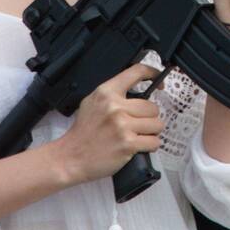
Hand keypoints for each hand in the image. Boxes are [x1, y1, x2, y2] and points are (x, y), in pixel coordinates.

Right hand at [54, 63, 163, 183]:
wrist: (71, 157)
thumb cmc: (83, 132)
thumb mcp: (92, 102)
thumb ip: (113, 94)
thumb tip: (138, 89)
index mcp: (106, 92)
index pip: (136, 72)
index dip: (152, 73)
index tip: (159, 81)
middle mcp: (115, 107)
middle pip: (153, 107)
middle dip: (149, 118)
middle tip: (137, 124)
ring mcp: (122, 125)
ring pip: (157, 124)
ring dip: (151, 132)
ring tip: (137, 136)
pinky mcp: (128, 144)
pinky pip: (154, 142)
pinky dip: (150, 146)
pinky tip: (139, 146)